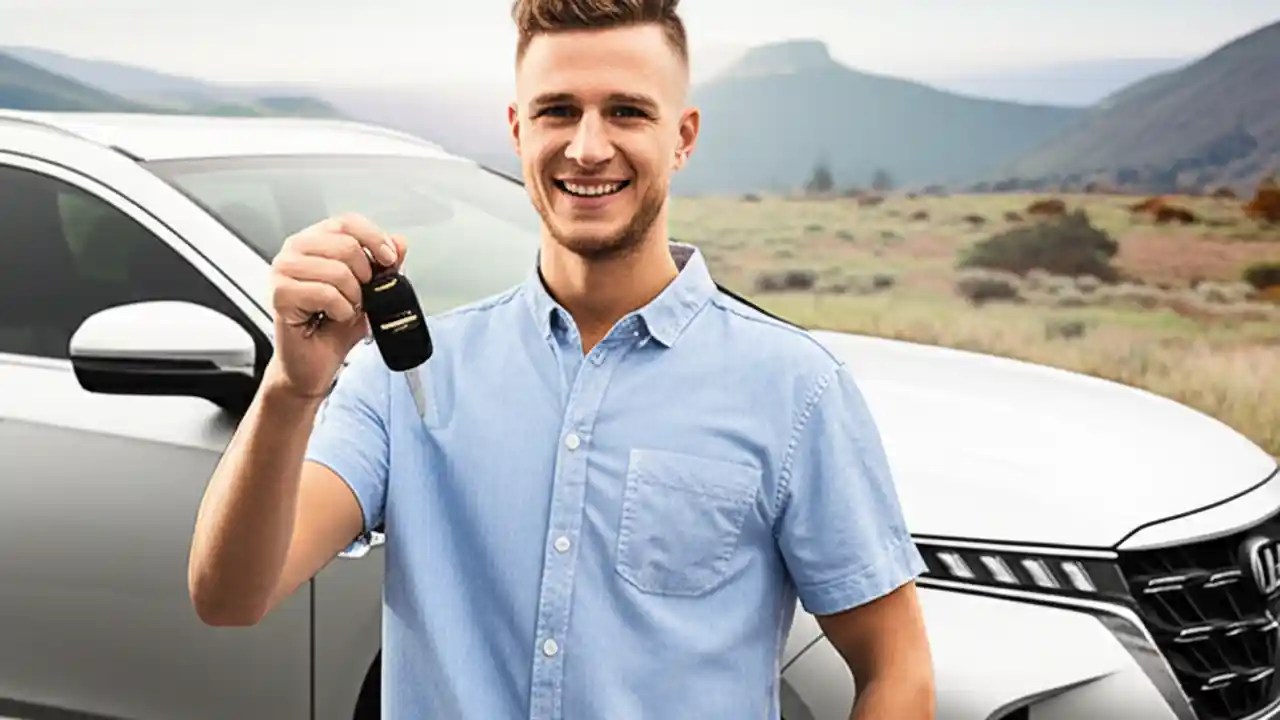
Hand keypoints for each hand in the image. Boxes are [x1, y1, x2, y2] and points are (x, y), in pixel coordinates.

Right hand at [265, 213, 408, 397]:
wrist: (314, 363)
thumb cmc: (334, 328)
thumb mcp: (369, 292)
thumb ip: (383, 266)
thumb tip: (399, 242)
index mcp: (315, 242)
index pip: (347, 221)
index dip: (374, 238)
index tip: (389, 259)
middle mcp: (295, 250)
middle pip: (346, 245)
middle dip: (364, 277)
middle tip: (359, 297)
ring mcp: (282, 270)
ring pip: (337, 271)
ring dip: (352, 297)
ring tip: (343, 309)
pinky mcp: (279, 294)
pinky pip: (326, 293)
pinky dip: (340, 310)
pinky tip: (331, 317)